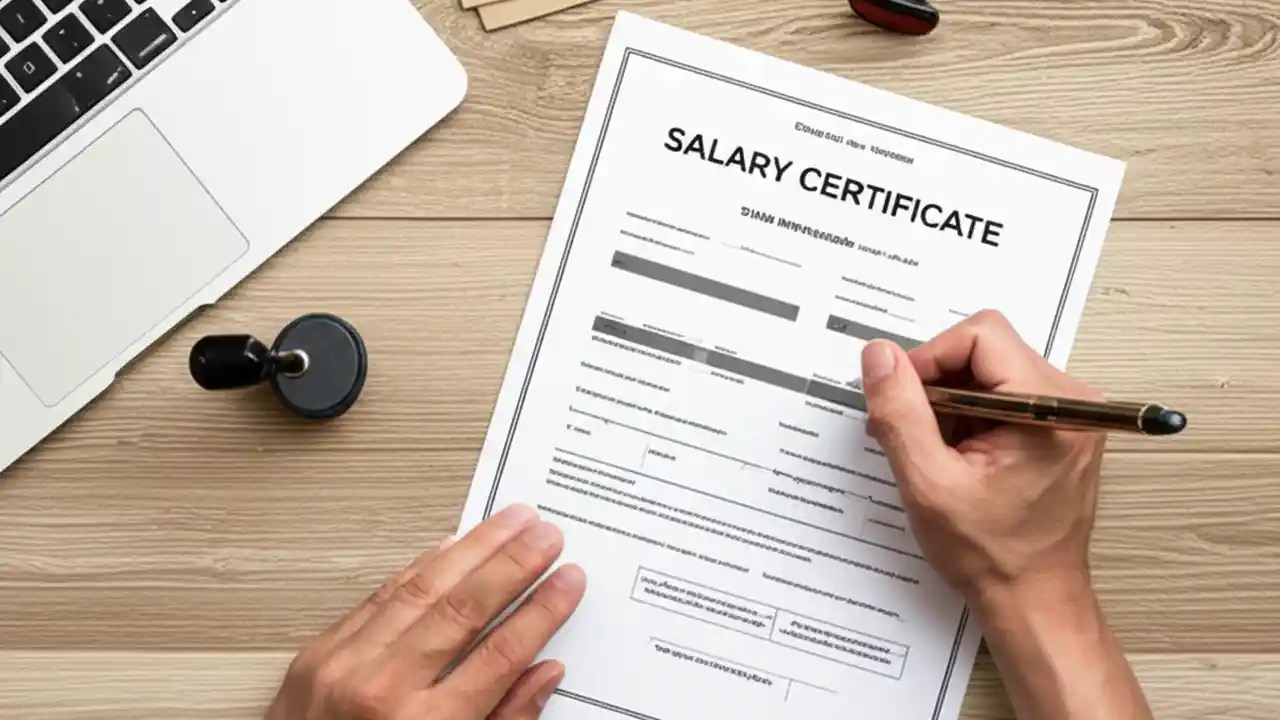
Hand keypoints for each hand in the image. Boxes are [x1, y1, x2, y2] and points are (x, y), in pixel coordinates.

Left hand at [266, 505, 586, 719]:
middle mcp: (383, 691)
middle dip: (514, 565)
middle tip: (547, 536)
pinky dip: (420, 566)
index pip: (500, 654)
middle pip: (465, 609)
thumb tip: (543, 673)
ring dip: (474, 548)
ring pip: (423, 588)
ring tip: (510, 523)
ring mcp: (345, 667)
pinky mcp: (318, 653)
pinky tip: (450, 545)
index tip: (568, 582)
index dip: (542, 611)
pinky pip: (380, 595)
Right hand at [859, 310, 1104, 607]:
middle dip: (935, 383)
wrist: (1033, 599)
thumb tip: (879, 356)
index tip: (900, 394)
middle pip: (985, 349)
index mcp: (1049, 410)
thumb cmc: (993, 556)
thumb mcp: (929, 483)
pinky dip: (966, 416)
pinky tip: (953, 454)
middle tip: (910, 430)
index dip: (929, 357)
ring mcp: (1065, 413)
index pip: (981, 336)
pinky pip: (999, 393)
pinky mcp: (1055, 426)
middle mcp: (1069, 402)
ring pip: (988, 370)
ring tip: (933, 450)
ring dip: (948, 402)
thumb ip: (901, 413)